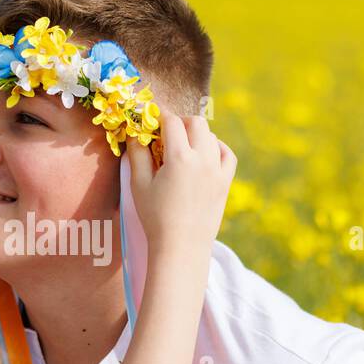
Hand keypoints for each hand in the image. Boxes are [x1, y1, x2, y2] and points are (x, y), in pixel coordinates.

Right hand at [125, 110, 235, 258]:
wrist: (182, 246)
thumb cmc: (155, 217)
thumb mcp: (139, 184)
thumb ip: (138, 154)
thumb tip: (136, 133)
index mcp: (179, 158)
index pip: (171, 121)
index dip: (159, 116)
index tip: (151, 119)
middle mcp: (202, 159)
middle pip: (195, 122)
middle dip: (180, 122)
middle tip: (166, 133)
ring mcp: (217, 170)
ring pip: (211, 136)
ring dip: (196, 134)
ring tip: (182, 147)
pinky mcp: (225, 182)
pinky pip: (227, 153)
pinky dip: (217, 147)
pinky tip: (205, 153)